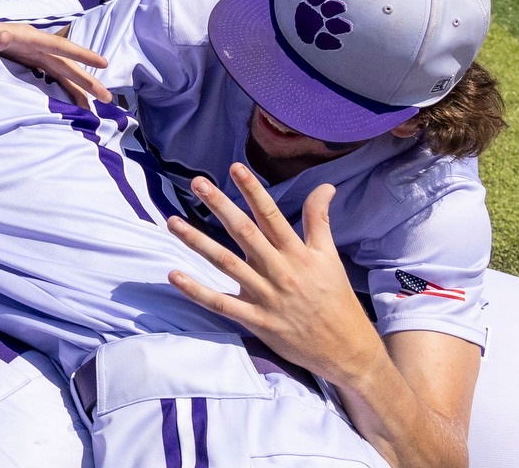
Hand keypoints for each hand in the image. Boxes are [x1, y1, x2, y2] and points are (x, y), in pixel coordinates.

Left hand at [0, 14, 110, 106]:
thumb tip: (6, 35)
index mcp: (26, 36)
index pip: (59, 46)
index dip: (82, 54)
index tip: (102, 64)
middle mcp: (33, 44)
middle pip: (66, 63)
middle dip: (87, 79)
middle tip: (108, 97)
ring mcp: (30, 54)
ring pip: (61, 71)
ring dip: (79, 87)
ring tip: (97, 105)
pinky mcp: (25, 63)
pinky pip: (50, 76)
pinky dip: (63, 88)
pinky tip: (72, 101)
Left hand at [163, 164, 386, 388]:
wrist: (347, 351)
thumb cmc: (336, 299)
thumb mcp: (330, 257)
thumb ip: (320, 220)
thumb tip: (326, 186)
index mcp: (297, 254)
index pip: (272, 215)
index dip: (254, 191)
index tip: (235, 167)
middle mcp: (279, 271)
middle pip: (245, 233)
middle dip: (221, 206)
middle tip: (198, 182)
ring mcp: (266, 297)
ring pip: (227, 264)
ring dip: (198, 242)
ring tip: (172, 222)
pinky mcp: (256, 321)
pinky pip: (221, 304)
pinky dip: (197, 291)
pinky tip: (174, 275)